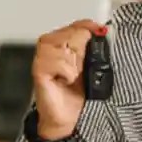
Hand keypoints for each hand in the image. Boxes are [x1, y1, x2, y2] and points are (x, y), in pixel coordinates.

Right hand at [31, 19, 105, 138]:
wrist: (69, 117)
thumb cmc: (80, 93)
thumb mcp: (93, 66)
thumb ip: (95, 47)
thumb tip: (103, 31)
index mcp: (64, 41)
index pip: (78, 24)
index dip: (90, 28)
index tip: (100, 33)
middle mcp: (50, 46)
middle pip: (73, 33)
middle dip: (83, 51)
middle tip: (81, 68)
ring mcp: (42, 57)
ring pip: (64, 46)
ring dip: (75, 64)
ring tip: (73, 76)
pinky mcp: (38, 70)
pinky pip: (57, 62)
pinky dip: (67, 73)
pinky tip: (66, 81)